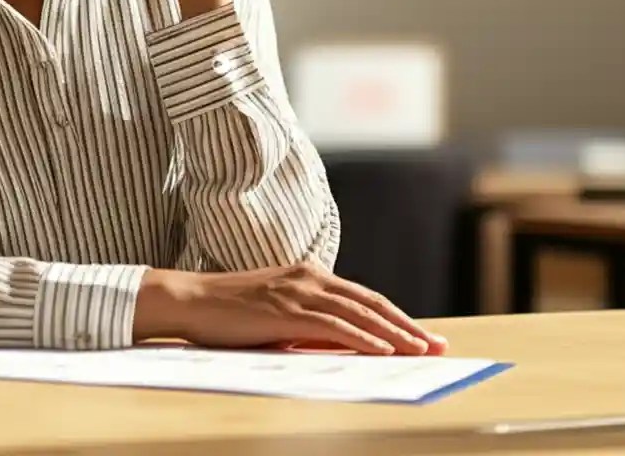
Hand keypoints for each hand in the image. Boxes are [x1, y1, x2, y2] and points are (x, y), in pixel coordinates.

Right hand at [134, 264, 448, 355]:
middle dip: (408, 325)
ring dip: (394, 333)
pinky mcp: (287, 311)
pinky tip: (382, 350)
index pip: (362, 297)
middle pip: (370, 302)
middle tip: (437, 345)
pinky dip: (363, 338)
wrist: (187, 299)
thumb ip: (306, 322)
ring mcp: (298, 292)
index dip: (395, 316)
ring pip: (359, 313)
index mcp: (306, 275)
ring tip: (421, 350)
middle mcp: (308, 277)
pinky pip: (335, 326)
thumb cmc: (225, 311)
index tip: (421, 335)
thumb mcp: (273, 312)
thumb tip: (339, 344)